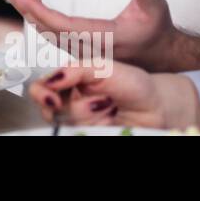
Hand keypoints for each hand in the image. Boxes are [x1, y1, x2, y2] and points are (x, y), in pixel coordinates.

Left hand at [3, 0, 177, 70]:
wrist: (164, 56)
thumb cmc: (158, 29)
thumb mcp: (155, 5)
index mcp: (104, 39)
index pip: (63, 26)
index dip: (40, 12)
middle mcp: (89, 50)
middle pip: (49, 31)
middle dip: (27, 10)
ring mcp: (85, 53)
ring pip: (50, 36)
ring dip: (32, 15)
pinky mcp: (83, 52)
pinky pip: (55, 38)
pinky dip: (41, 21)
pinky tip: (35, 6)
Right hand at [28, 64, 199, 131]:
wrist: (158, 107)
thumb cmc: (134, 84)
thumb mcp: (104, 67)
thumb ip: (76, 70)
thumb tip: (51, 79)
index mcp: (69, 81)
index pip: (41, 87)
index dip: (42, 93)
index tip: (54, 97)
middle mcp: (70, 102)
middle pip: (49, 109)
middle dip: (69, 107)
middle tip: (87, 102)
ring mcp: (79, 121)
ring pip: (65, 124)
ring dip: (88, 116)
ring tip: (108, 107)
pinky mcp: (88, 133)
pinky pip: (78, 132)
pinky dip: (95, 126)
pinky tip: (110, 120)